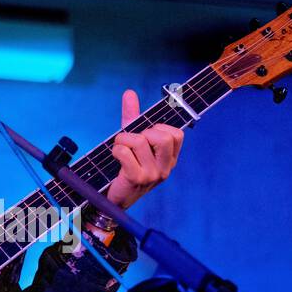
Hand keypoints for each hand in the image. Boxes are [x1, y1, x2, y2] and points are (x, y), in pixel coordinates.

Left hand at [106, 89, 183, 210]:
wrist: (114, 199)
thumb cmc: (126, 167)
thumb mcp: (132, 141)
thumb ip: (133, 117)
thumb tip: (129, 93)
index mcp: (170, 159)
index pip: (176, 134)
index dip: (159, 128)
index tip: (146, 136)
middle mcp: (165, 168)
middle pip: (162, 137)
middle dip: (142, 133)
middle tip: (132, 144)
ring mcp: (153, 175)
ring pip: (139, 141)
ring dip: (122, 140)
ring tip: (120, 150)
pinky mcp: (136, 179)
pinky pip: (124, 152)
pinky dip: (116, 150)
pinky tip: (115, 158)